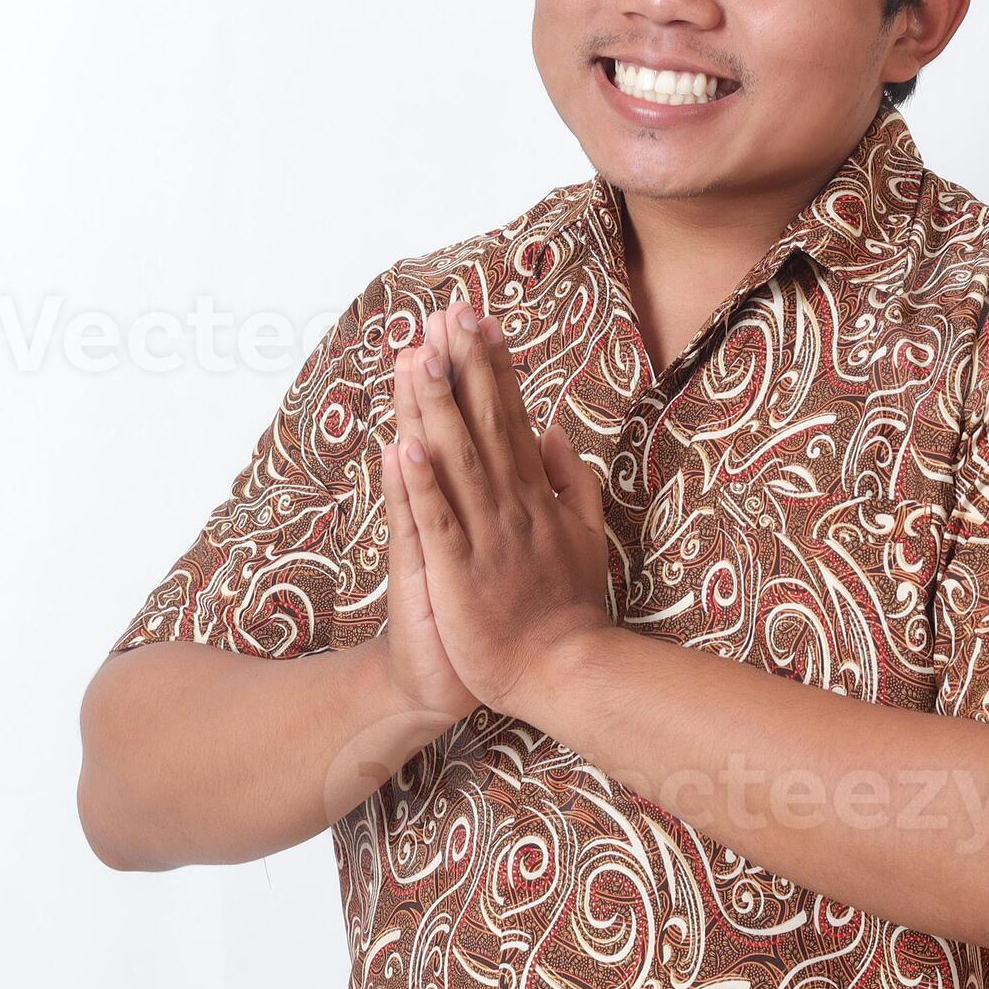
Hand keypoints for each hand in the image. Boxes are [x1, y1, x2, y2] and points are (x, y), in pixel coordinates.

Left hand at [390, 294, 612, 717]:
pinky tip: (405, 445)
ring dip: (437, 409)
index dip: (492, 367)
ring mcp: (484, 538)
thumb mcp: (583, 533)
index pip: (509, 417)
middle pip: (482, 425)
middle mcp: (510, 506)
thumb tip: (553, 429)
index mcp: (534, 494)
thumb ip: (570, 480)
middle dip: (463, 368)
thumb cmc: (567, 607)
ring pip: (456, 462)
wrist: (562, 674)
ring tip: (420, 358)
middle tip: (446, 314)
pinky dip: (420, 484)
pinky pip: (436, 522)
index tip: (478, 320)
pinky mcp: (458, 573)